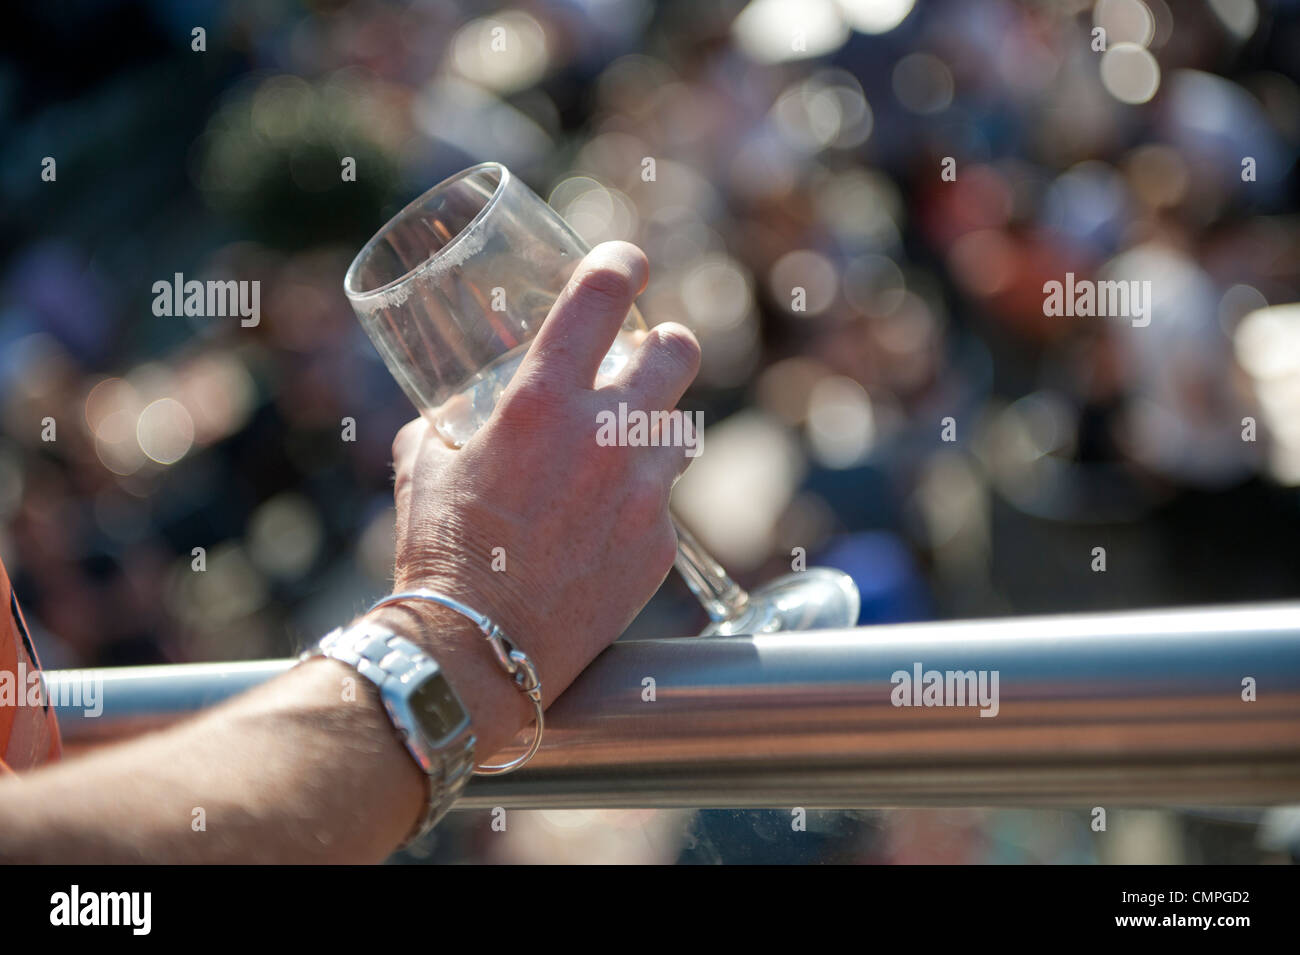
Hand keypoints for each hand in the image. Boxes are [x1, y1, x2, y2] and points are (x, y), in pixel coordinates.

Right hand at [381, 241, 700, 760]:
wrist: (477, 651)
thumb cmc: (439, 552)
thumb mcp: (424, 464)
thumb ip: (452, 422)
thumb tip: (461, 412)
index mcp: (541, 401)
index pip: (601, 296)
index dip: (622, 264)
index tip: (628, 262)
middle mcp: (605, 436)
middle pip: (678, 352)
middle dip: (667, 345)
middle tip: (651, 356)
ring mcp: (643, 493)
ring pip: (681, 431)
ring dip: (654, 432)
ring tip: (620, 455)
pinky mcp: (660, 545)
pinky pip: (662, 504)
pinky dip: (639, 506)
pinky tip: (602, 531)